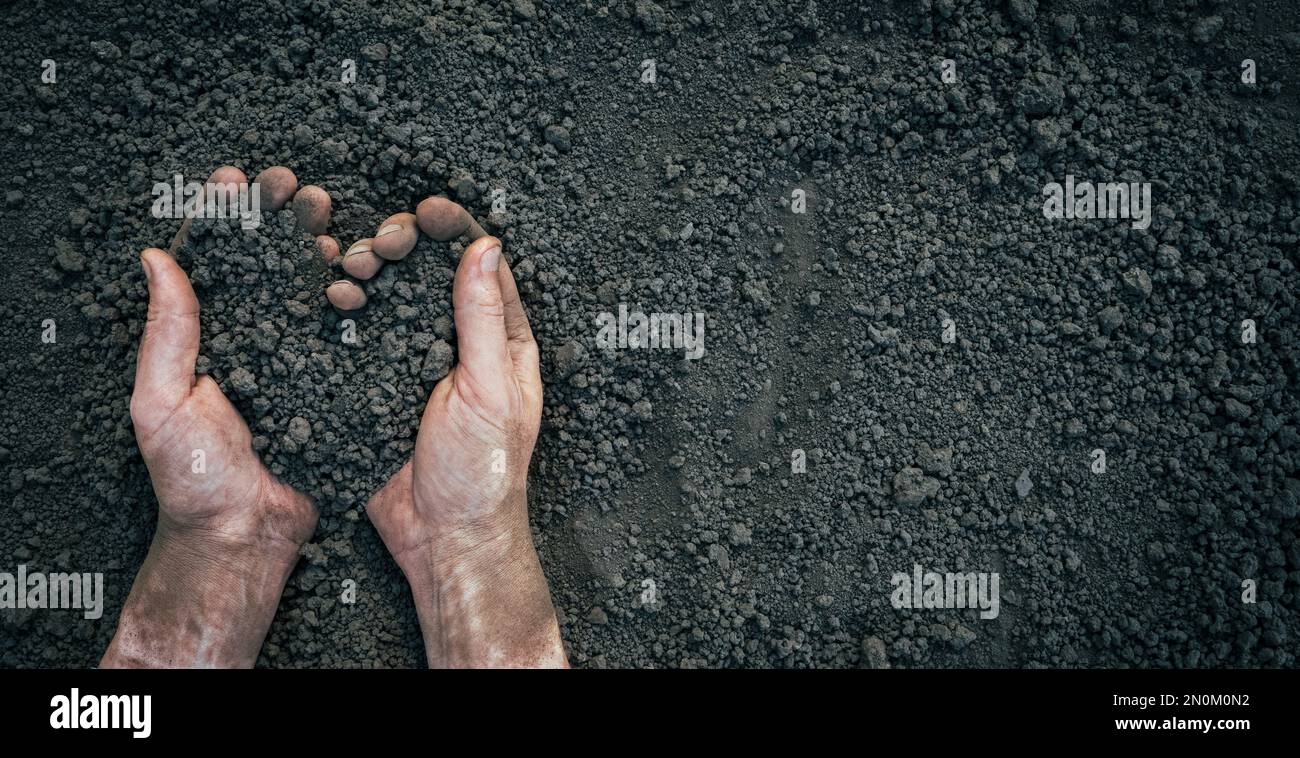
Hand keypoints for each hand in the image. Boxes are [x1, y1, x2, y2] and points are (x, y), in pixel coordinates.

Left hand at [103, 166, 321, 667]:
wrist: (249, 532)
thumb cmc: (196, 479)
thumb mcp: (163, 402)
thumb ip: (167, 334)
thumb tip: (157, 262)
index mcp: (207, 341)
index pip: (213, 263)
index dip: (227, 218)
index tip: (241, 180)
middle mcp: (253, 343)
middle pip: (268, 265)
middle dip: (283, 219)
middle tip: (300, 189)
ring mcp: (295, 361)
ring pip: (309, 289)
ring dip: (320, 247)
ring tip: (332, 218)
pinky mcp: (332, 383)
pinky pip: (344, 333)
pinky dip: (353, 297)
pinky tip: (360, 272)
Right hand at [365, 201, 565, 667]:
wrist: (441, 535)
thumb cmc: (483, 470)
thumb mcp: (489, 389)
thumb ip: (483, 320)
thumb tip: (487, 249)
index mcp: (500, 341)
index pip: (480, 267)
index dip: (455, 230)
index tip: (426, 207)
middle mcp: (457, 343)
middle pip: (428, 273)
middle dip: (402, 246)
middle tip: (379, 242)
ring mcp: (414, 361)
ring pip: (390, 297)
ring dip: (368, 272)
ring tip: (349, 265)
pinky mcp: (377, 382)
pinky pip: (360, 333)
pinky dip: (344, 308)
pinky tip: (328, 293)